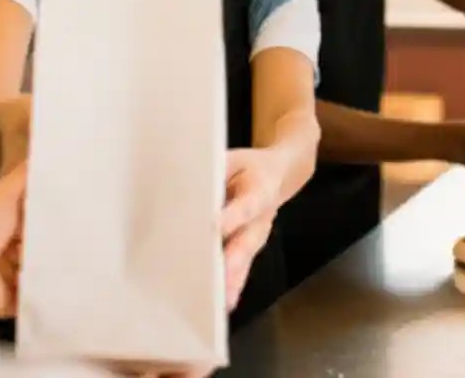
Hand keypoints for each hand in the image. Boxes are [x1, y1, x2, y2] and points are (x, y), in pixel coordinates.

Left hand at [220, 148, 283, 312]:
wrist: (279, 174)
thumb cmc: (247, 167)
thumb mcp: (232, 158)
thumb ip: (214, 172)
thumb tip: (185, 187)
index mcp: (260, 190)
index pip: (246, 206)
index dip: (231, 218)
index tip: (215, 228)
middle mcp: (262, 218)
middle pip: (247, 242)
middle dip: (231, 261)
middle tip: (216, 276)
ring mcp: (258, 236)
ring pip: (245, 261)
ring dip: (231, 280)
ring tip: (219, 300)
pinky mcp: (251, 248)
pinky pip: (242, 269)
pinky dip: (233, 287)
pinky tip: (223, 305)